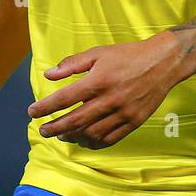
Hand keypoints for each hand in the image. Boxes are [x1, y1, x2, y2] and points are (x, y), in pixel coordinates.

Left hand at [27, 32, 188, 149]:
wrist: (163, 62)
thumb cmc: (127, 55)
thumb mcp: (98, 52)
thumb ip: (72, 64)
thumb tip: (48, 74)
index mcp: (98, 80)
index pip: (65, 98)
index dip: (45, 107)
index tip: (32, 112)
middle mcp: (110, 99)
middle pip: (75, 120)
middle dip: (55, 128)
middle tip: (43, 131)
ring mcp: (123, 113)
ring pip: (91, 133)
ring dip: (73, 136)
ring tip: (62, 135)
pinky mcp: (134, 122)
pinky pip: (110, 138)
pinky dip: (94, 143)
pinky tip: (84, 140)